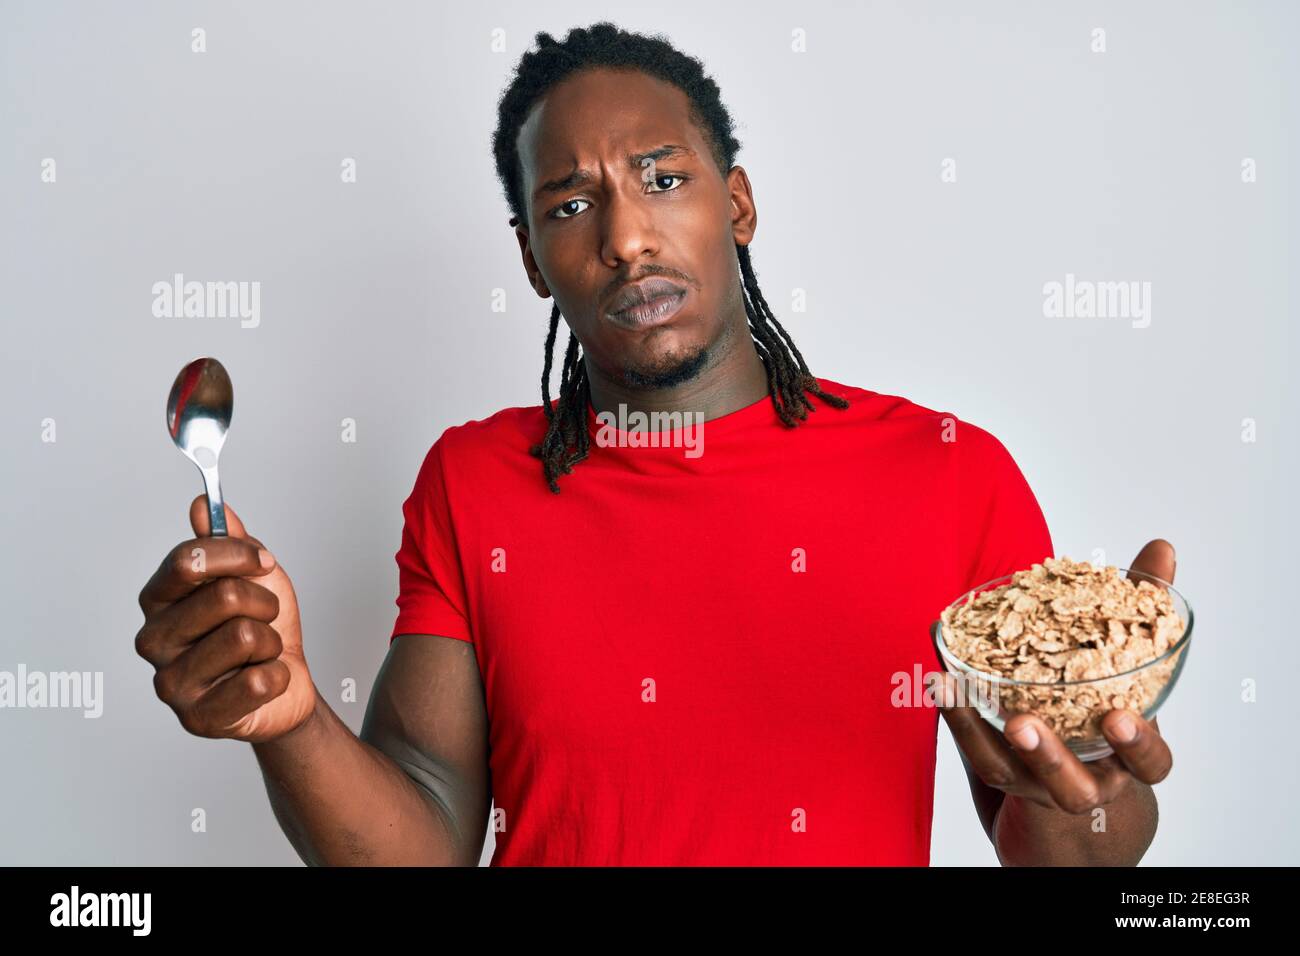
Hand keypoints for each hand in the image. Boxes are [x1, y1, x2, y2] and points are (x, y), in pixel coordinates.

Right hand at [136, 495, 316, 742]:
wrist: (287, 684)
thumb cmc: (263, 626)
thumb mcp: (255, 574)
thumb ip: (229, 540)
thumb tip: (201, 505)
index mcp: (159, 599)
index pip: (189, 560)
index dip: (238, 555)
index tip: (262, 561)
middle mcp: (154, 640)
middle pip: (225, 596)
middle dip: (264, 602)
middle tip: (264, 618)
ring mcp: (170, 683)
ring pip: (245, 636)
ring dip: (270, 641)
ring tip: (260, 653)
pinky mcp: (197, 719)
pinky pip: (258, 680)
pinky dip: (277, 675)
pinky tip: (261, 681)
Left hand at [931, 539, 1175, 813]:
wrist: (1070, 764)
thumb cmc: (1104, 698)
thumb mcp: (1128, 659)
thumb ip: (1146, 607)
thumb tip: (1161, 547)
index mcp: (1128, 757)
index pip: (1149, 763)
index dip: (1139, 745)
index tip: (1120, 717)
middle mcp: (1085, 780)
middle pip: (1072, 789)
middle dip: (1050, 757)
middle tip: (1023, 725)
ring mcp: (1034, 781)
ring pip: (1006, 773)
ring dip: (977, 733)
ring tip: (956, 690)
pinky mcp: (997, 769)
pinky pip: (971, 750)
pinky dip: (954, 714)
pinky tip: (939, 678)